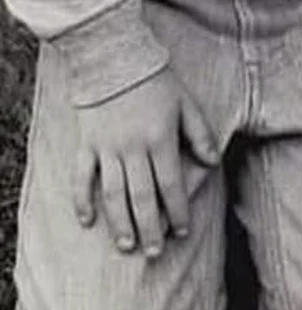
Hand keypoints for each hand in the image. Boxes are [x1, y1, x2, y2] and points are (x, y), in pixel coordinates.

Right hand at [71, 67, 218, 257]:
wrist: (115, 57)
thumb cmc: (156, 80)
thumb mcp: (186, 102)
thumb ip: (200, 133)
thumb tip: (213, 161)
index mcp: (160, 139)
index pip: (171, 184)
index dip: (178, 210)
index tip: (182, 231)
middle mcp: (133, 148)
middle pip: (142, 197)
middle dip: (150, 227)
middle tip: (155, 252)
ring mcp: (107, 148)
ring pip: (113, 194)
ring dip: (120, 222)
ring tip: (128, 245)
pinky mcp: (86, 144)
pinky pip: (81, 178)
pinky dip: (82, 200)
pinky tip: (87, 221)